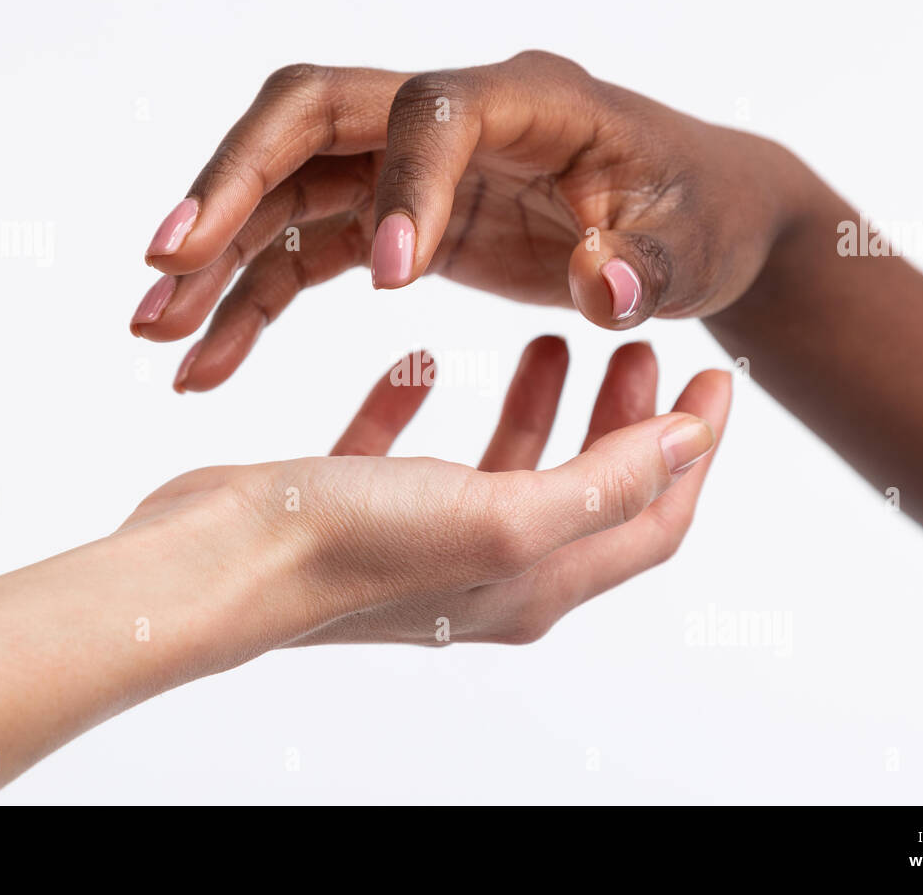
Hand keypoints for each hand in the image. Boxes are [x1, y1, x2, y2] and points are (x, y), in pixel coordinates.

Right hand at [121, 338, 730, 645]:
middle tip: (634, 346)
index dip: (693, 448)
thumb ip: (606, 482)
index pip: (652, 518)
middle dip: (622, 418)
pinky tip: (423, 356)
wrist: (208, 566)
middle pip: (585, 489)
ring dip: (537, 406)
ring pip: (502, 466)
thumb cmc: (350, 546)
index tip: (714, 371)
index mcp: (534, 582)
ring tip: (551, 339)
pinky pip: (408, 450)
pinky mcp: (354, 506)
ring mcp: (418, 540)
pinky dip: (425, 403)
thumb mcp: (503, 515)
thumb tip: (692, 444)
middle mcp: (484, 569)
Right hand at [128, 51, 807, 391]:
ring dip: (216, 251)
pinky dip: (251, 300)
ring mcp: (414, 165)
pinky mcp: (396, 215)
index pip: (436, 110)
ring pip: (285, 184)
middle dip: (235, 181)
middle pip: (312, 114)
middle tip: (170, 258)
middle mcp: (455, 118)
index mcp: (532, 103)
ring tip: (154, 326)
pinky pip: (303, 248)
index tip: (392, 279)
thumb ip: (648, 269)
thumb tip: (602, 289)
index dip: (405, 183)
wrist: (694, 209)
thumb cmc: (700, 216)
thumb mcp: (693, 247)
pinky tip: (207, 359)